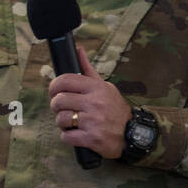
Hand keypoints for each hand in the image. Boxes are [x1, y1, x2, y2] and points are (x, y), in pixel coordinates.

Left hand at [47, 45, 130, 159]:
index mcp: (96, 88)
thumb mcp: (105, 87)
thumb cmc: (115, 109)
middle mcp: (95, 103)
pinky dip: (68, 137)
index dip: (54, 86)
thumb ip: (88, 70)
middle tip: (63, 109)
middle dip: (56, 106)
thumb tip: (78, 49)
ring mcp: (94, 121)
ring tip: (71, 122)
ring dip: (62, 123)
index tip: (54, 92)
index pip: (64, 81)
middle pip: (59, 101)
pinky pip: (67, 136)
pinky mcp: (92, 138)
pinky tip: (76, 134)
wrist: (133, 134)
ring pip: (61, 119)